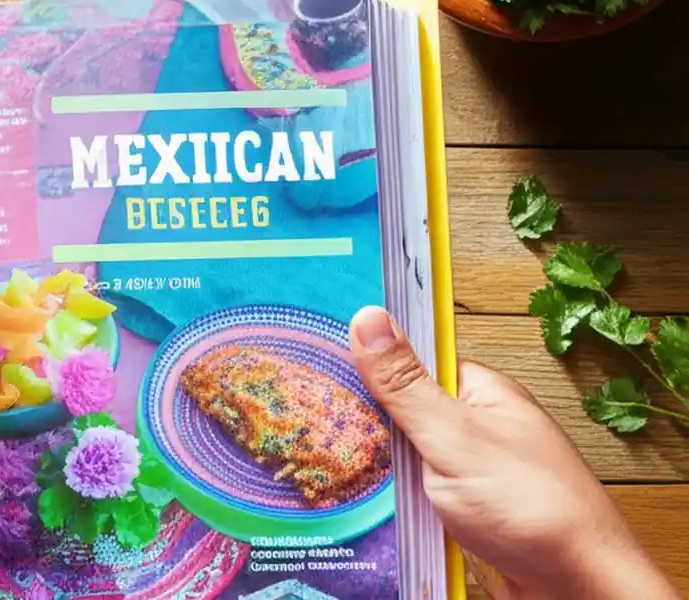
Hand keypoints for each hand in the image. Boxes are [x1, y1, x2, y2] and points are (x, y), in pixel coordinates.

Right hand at [349, 306, 676, 599]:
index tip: (319, 357)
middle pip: (400, 412)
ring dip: (375, 470)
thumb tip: (369, 319)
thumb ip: (406, 385)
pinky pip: (411, 497)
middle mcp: (475, 427)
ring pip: (401, 459)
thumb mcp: (455, 438)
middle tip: (314, 423)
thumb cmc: (533, 509)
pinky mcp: (460, 511)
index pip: (413, 359)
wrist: (577, 589)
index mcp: (480, 392)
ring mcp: (468, 471)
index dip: (370, 359)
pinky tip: (363, 507)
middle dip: (365, 422)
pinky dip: (390, 504)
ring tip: (327, 467)